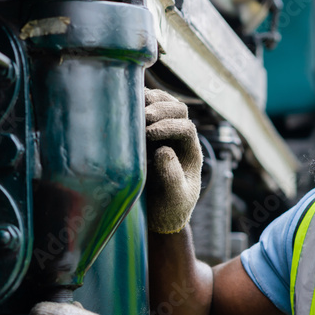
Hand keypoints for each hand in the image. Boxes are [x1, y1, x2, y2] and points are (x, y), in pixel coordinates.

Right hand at [145, 88, 201, 233]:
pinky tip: (124, 104)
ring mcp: (165, 132)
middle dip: (161, 108)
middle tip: (142, 117)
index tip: (149, 135)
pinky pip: (147, 107)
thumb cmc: (169, 210)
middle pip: (178, 109)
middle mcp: (180, 138)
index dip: (169, 127)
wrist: (159, 215)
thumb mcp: (175, 200)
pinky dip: (137, 102)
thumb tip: (163, 151)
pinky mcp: (147, 131)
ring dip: (150, 100)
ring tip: (132, 106)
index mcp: (190, 152)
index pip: (186, 128)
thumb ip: (172, 178)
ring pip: (164, 102)